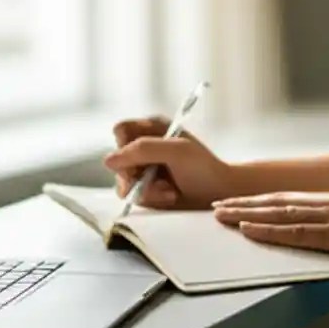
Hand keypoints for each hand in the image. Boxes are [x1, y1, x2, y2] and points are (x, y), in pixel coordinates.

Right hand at [104, 116, 234, 209]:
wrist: (220, 194)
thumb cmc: (203, 167)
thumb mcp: (176, 151)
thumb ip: (143, 150)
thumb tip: (108, 160)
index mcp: (152, 128)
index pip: (121, 130)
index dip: (125, 145)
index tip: (141, 157)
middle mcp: (145, 147)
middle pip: (118, 158)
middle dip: (136, 174)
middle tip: (157, 180)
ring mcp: (144, 169)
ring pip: (122, 180)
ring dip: (145, 190)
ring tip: (169, 192)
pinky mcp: (146, 190)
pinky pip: (132, 196)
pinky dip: (150, 199)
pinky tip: (170, 197)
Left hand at [211, 190, 328, 261]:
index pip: (295, 200)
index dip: (266, 201)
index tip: (244, 203)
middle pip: (279, 202)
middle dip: (246, 206)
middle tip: (218, 208)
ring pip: (280, 214)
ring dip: (247, 214)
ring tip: (221, 215)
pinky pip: (295, 232)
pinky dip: (268, 230)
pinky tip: (248, 230)